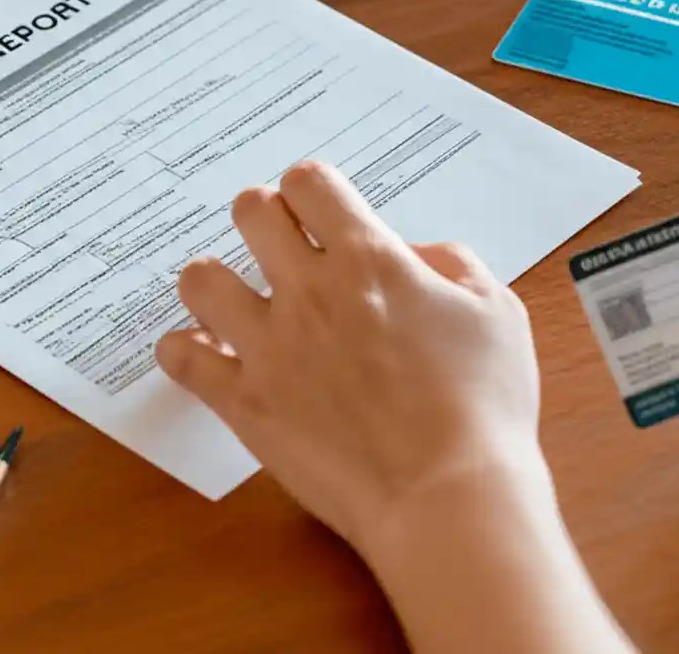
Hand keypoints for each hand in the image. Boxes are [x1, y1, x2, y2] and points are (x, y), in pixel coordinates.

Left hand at [156, 162, 634, 653]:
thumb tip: (413, 255)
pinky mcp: (245, 404)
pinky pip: (180, 358)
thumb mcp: (498, 314)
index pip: (310, 183)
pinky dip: (186, 350)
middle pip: (251, 211)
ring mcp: (270, 348)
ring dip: (217, 281)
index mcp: (371, 262)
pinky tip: (210, 356)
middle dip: (266, 218)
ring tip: (240, 303)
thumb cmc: (484, 408)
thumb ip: (453, 266)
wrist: (449, 495)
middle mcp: (311, 293)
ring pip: (200, 278)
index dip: (315, 191)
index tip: (322, 213)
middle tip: (283, 249)